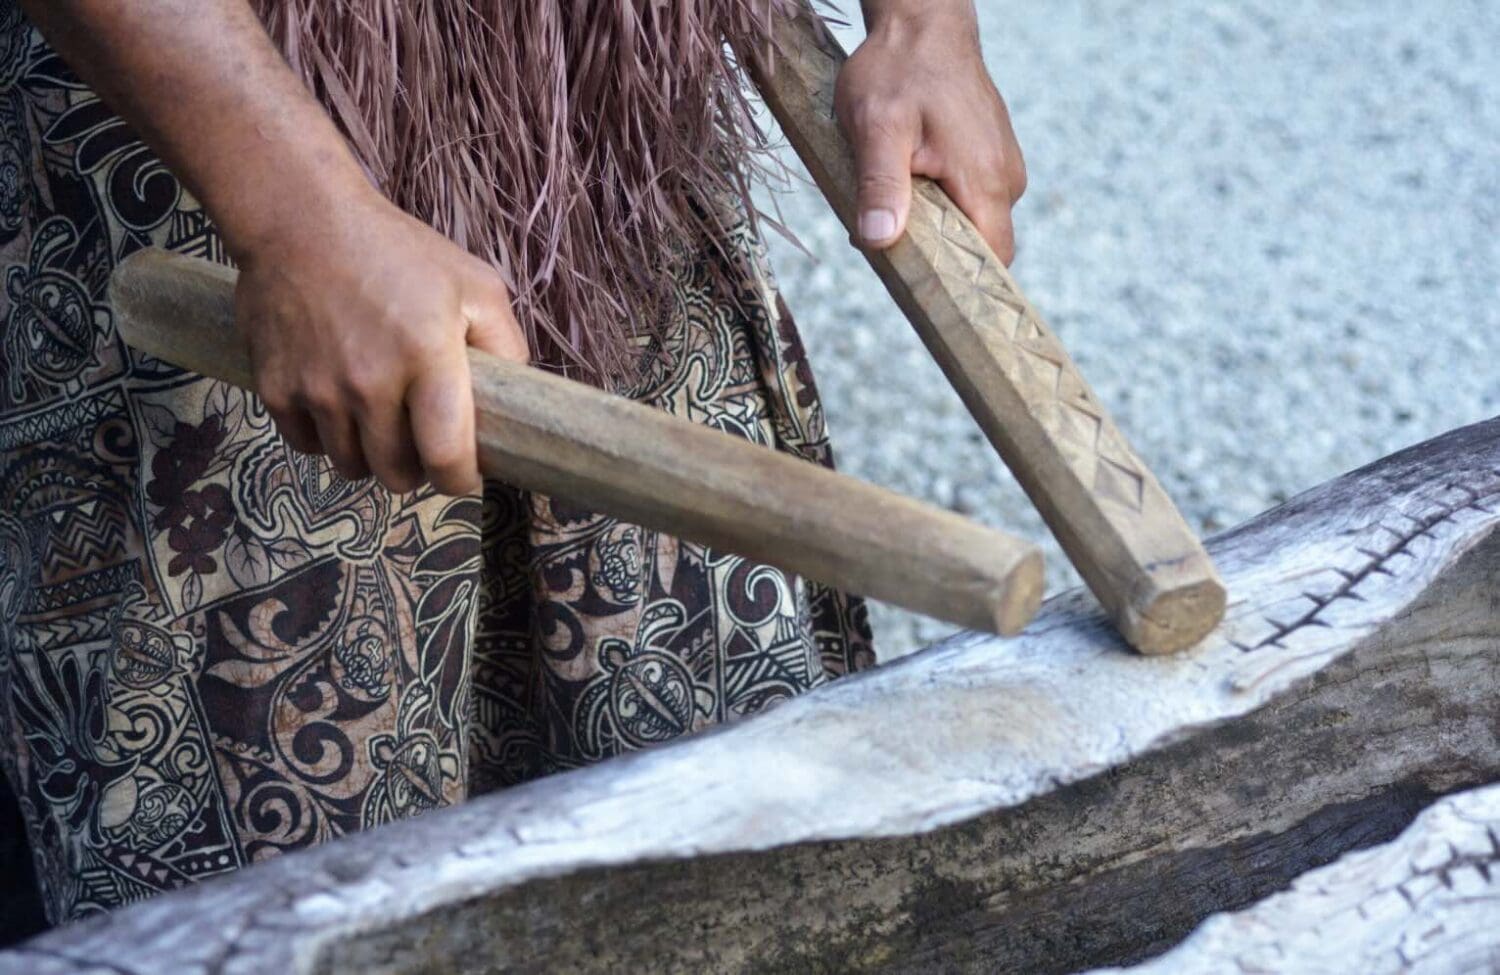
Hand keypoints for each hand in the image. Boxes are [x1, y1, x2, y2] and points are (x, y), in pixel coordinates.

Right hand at [233, 185, 529, 495]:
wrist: (301, 220)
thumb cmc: (398, 252)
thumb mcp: (475, 284)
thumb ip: (506, 344)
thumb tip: (517, 403)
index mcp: (428, 357)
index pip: (447, 457)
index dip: (459, 478)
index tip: (463, 472)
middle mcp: (370, 382)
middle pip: (397, 474)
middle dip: (415, 468)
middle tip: (419, 441)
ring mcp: (318, 389)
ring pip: (350, 466)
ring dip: (368, 453)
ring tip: (378, 417)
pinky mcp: (275, 389)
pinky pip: (306, 445)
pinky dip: (324, 435)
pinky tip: (337, 401)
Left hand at [836, 3, 1026, 262]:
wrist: (923, 25)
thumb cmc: (899, 70)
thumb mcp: (877, 127)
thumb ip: (882, 185)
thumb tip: (879, 240)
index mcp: (985, 181)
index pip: (991, 261)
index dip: (961, 285)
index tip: (925, 293)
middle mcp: (1005, 179)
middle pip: (979, 248)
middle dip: (936, 253)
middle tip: (888, 237)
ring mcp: (1001, 168)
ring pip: (971, 224)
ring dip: (933, 225)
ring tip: (893, 201)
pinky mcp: (990, 158)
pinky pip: (969, 200)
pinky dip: (938, 203)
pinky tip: (907, 184)